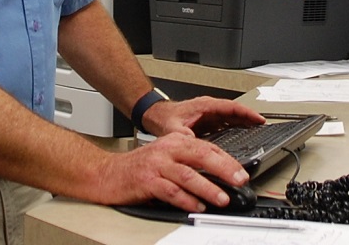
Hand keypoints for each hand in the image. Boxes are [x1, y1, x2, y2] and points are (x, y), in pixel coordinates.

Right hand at [88, 132, 247, 211]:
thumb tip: (219, 177)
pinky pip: (170, 191)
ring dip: (208, 188)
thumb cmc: (138, 168)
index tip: (243, 172)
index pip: (206, 147)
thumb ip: (188, 163)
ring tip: (222, 198)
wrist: (106, 173)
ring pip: (188, 175)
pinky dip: (186, 200)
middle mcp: (166, 150)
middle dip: (224, 169)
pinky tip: (196, 207)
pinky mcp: (146, 181)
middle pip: (201, 156)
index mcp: (174, 142)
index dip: (227, 160)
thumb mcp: (165, 158)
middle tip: (240, 180)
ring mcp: (156, 165)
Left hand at [142, 96, 265, 138]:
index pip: (232, 107)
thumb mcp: (174, 129)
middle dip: (250, 118)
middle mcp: (209, 109)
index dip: (247, 113)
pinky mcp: (207, 122)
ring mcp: (209, 115)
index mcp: (205, 106)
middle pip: (235, 112)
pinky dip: (235, 128)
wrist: (154, 116)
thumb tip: (196, 148)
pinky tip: (240, 136)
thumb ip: (186, 138)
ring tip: (257, 132)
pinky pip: (226, 123)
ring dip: (244, 123)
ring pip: (232, 117)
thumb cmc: (163, 117)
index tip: (259, 120)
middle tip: (264, 127)